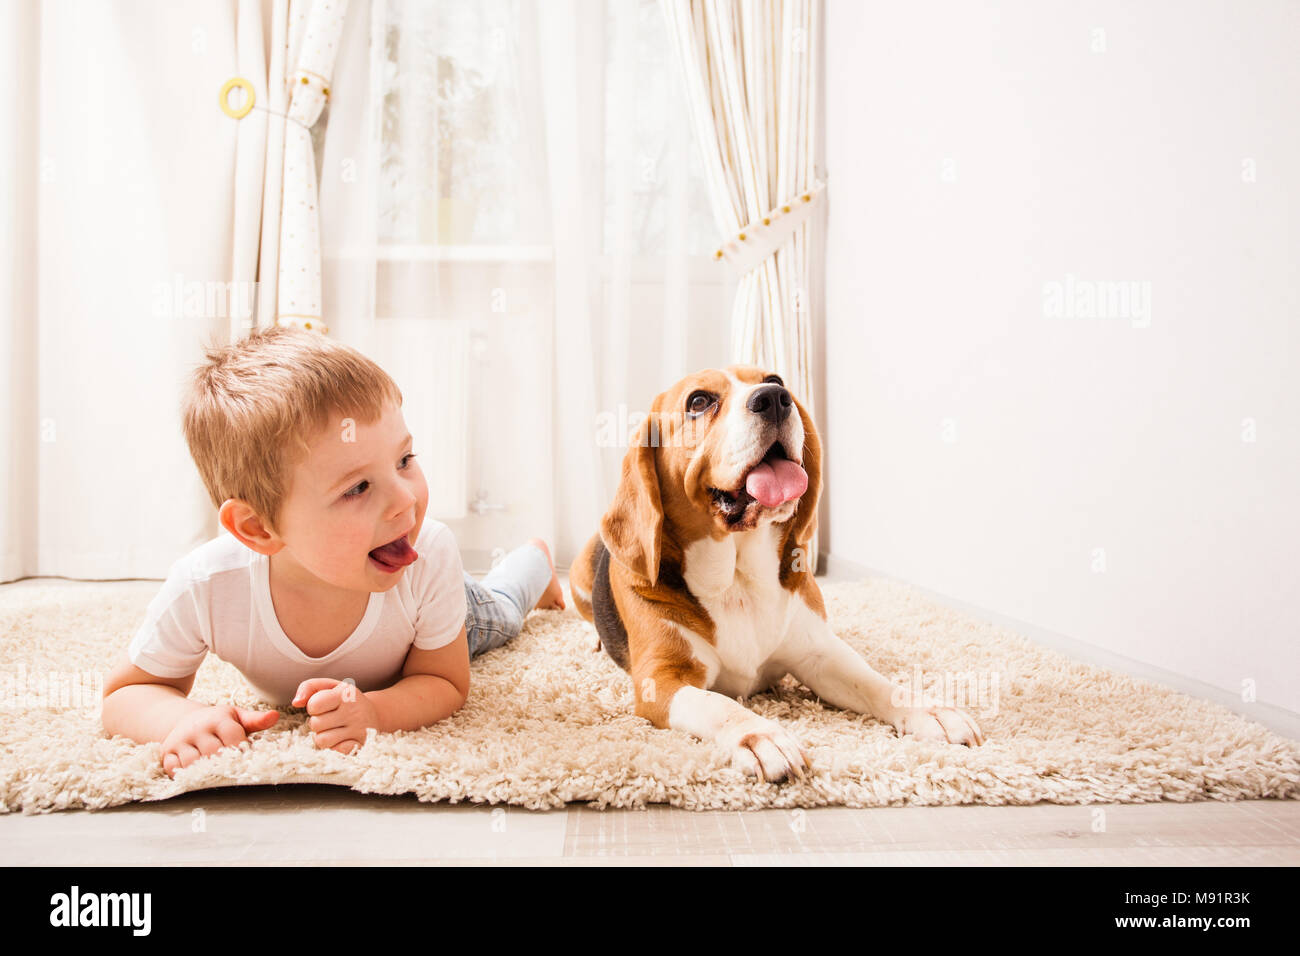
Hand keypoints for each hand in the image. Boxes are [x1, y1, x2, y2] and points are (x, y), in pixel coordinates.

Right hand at [160, 704, 278, 777]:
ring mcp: (181, 741)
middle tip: (233, 773)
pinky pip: (173, 768)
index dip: (242, 750)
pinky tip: (195, 778)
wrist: (185, 720)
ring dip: (205, 773)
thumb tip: (275, 716)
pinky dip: (184, 776)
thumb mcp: (236, 716)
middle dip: (225, 764)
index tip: (248, 760)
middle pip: (213, 752)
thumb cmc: (217, 721)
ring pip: (192, 763)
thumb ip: (255, 719)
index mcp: (218, 718)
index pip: (232, 737)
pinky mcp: (168, 753)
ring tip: (216, 778)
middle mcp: (198, 728)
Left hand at [292, 678, 379, 754]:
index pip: (314, 704)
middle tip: (330, 719)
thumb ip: (309, 687)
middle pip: (315, 724)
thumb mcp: (330, 687)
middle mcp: (355, 711)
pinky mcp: (362, 746)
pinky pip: (336, 752)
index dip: (314, 706)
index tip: (324, 705)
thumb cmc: (345, 700)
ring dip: (324, 736)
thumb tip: (296, 702)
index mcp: (346, 694)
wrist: (374, 714)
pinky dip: (335, 747)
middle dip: (318, 722)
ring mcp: (360, 730)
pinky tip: (342, 739)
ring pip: (322, 741)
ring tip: (334, 729)